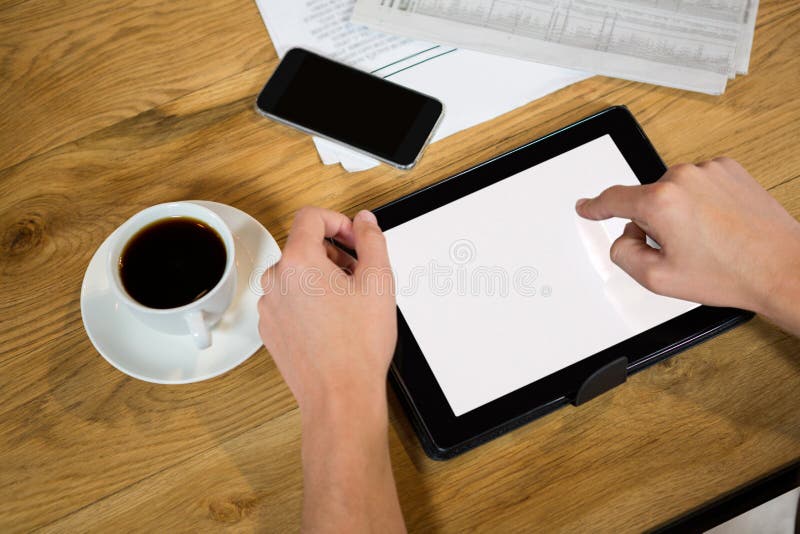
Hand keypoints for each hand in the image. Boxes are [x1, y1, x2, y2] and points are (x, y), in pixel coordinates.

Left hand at [257, 206, 403, 532]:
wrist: (340, 395)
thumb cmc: (357, 346)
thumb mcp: (379, 281)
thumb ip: (372, 240)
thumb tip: (365, 222)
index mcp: (298, 261)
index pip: (311, 216)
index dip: (338, 220)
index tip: (354, 238)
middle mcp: (276, 281)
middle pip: (303, 246)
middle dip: (334, 253)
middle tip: (360, 274)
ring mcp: (270, 306)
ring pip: (296, 275)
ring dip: (321, 278)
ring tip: (349, 302)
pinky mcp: (271, 329)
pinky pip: (289, 300)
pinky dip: (309, 301)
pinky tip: (333, 322)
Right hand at [576, 158, 799, 331]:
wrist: (782, 266)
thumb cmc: (731, 273)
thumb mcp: (659, 279)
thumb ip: (625, 256)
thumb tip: (626, 239)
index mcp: (661, 202)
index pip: (614, 199)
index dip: (596, 206)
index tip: (587, 206)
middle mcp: (683, 178)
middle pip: (647, 200)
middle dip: (656, 224)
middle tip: (682, 251)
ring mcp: (709, 171)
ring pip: (674, 192)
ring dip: (681, 213)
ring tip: (708, 240)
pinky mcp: (730, 169)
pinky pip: (699, 185)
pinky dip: (702, 203)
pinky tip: (719, 226)